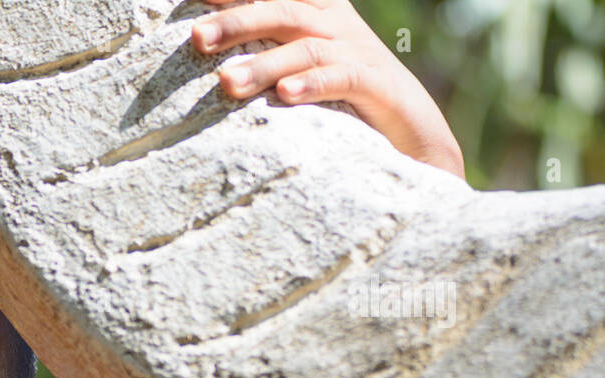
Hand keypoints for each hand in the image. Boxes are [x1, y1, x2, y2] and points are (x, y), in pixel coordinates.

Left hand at [192, 0, 464, 177]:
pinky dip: (312, 85)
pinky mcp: (377, 85)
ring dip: (264, 65)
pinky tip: (285, 96)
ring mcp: (358, 52)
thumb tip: (210, 67)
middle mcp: (336, 26)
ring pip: (305, 48)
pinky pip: (342, 79)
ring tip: (227, 82)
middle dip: (237, 21)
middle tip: (197, 37)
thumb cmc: (343, 102)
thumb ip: (264, 57)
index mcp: (316, 14)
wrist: (413, 134)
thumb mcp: (299, 70)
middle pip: (283, 11)